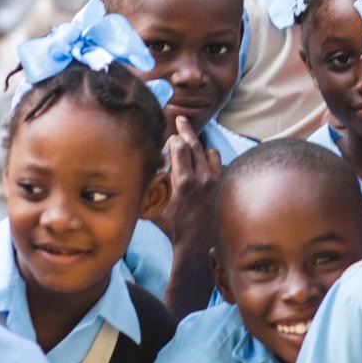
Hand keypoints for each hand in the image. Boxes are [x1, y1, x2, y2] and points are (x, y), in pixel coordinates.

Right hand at [157, 116, 221, 246]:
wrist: (196, 243)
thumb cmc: (172, 227)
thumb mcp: (155, 207)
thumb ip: (149, 187)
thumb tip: (139, 170)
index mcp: (184, 181)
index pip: (180, 146)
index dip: (173, 138)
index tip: (168, 137)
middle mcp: (202, 178)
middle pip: (195, 144)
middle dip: (186, 130)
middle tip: (180, 119)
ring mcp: (215, 181)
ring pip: (209, 152)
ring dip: (199, 147)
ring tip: (190, 145)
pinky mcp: (221, 186)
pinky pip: (218, 164)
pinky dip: (210, 160)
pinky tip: (202, 163)